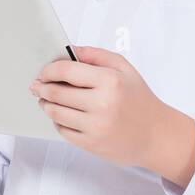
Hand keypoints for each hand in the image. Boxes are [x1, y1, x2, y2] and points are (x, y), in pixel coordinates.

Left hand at [30, 45, 192, 175]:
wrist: (156, 135)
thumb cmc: (139, 99)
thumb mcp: (124, 68)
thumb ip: (95, 55)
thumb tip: (69, 50)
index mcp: (109, 81)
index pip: (66, 71)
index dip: (48, 70)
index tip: (43, 72)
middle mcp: (102, 104)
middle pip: (56, 92)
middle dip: (42, 87)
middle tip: (38, 85)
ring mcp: (96, 126)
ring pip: (55, 112)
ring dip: (45, 104)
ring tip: (45, 100)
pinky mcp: (92, 144)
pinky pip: (63, 130)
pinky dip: (57, 121)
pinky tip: (61, 115)